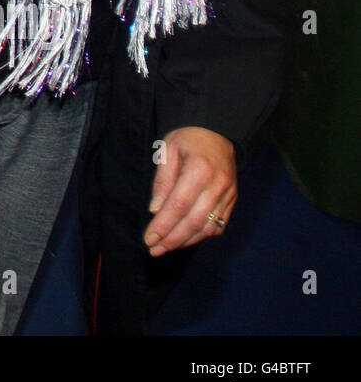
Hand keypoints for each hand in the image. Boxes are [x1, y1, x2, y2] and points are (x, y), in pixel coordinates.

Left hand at [143, 126, 236, 255]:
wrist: (218, 131)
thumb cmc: (188, 138)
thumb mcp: (167, 150)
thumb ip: (162, 181)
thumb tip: (155, 210)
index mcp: (199, 170)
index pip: (179, 205)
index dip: (164, 225)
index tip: (149, 239)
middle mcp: (218, 185)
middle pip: (194, 221)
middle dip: (173, 239)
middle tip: (154, 250)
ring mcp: (229, 194)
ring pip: (208, 228)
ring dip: (186, 241)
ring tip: (166, 248)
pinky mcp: (233, 200)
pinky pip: (219, 225)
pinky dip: (202, 235)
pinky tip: (186, 239)